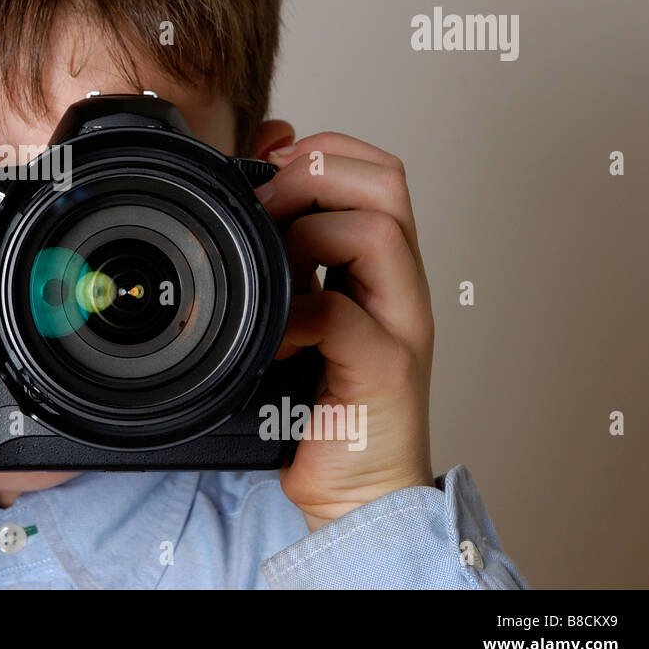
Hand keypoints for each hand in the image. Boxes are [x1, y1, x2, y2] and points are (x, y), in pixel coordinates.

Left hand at [254, 133, 435, 531]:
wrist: (357, 495)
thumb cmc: (321, 406)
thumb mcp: (295, 315)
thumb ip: (283, 260)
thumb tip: (248, 200)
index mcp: (379, 267)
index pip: (377, 170)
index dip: (323, 153)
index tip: (270, 173)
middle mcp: (399, 286)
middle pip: (387, 182)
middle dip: (315, 177)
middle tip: (267, 211)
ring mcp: (400, 326)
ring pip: (378, 232)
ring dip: (307, 236)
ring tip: (274, 275)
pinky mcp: (385, 371)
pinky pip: (340, 313)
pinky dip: (294, 314)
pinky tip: (271, 338)